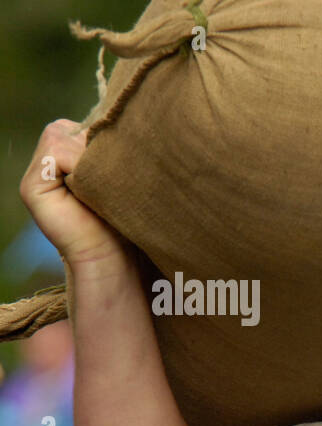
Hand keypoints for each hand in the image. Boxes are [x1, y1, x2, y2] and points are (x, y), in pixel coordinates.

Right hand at [19, 119, 130, 270]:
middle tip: (114, 183)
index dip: (110, 139)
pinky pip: (57, 153)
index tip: (124, 167)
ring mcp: (37, 171)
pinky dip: (79, 170)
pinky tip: (87, 195)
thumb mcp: (121, 174)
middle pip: (78, 128)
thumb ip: (111, 146)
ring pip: (67, 138)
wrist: (116, 255)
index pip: (88, 124)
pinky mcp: (31, 186)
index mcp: (72, 153)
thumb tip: (124, 113)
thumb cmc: (127, 217)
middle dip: (102, 149)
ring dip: (93, 162)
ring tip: (102, 192)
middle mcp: (51, 158)